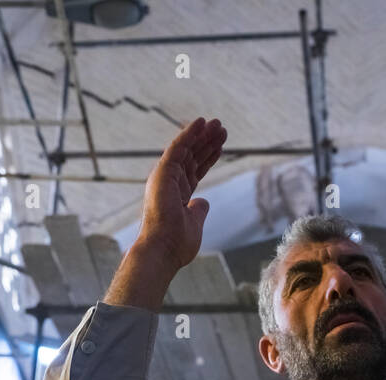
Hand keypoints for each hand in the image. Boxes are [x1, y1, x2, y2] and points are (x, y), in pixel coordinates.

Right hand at [135, 117, 226, 269]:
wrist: (163, 250)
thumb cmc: (177, 243)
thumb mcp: (195, 223)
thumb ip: (198, 210)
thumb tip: (204, 201)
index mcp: (177, 194)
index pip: (195, 170)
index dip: (208, 158)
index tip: (221, 146)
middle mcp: (169, 182)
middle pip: (192, 157)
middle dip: (207, 142)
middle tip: (222, 129)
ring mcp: (165, 176)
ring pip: (186, 149)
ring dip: (202, 135)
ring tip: (219, 123)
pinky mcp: (163, 172)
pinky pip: (178, 147)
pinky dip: (189, 134)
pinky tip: (202, 122)